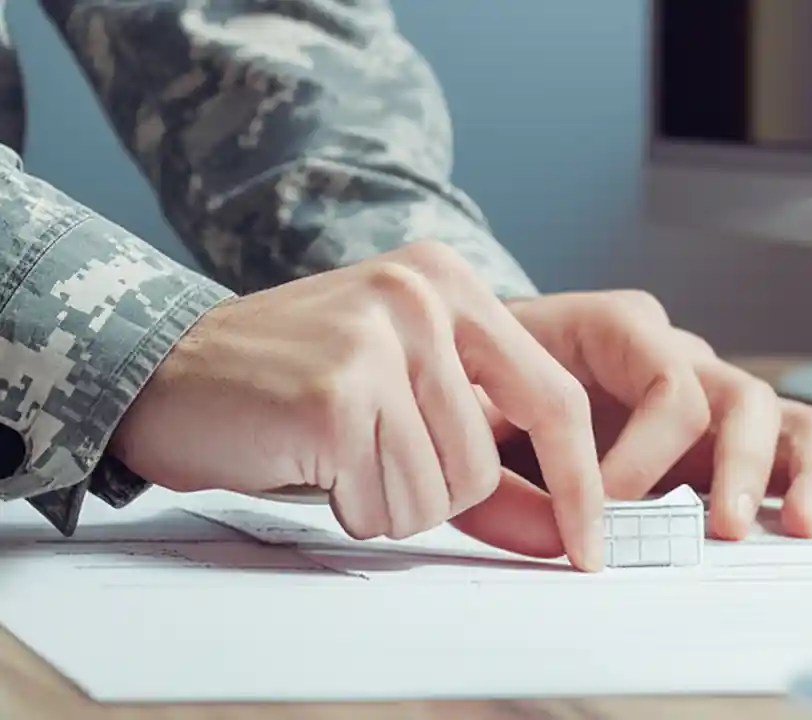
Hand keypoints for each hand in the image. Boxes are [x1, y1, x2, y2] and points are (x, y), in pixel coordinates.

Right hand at [109, 241, 604, 570]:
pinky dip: (349, 506)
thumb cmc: (296, 391)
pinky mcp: (336, 392)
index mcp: (452, 284)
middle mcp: (423, 296)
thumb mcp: (408, 405)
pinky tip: (310, 459)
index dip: (578, 482)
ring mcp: (378, 339)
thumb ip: (495, 470)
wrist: (170, 373)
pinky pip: (383, 502)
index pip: (554, 396)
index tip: (589, 545)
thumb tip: (562, 536)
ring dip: (385, 500)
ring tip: (336, 452)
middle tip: (366, 454)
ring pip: (439, 490)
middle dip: (428, 490)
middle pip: (485, 462)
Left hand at [493, 291, 811, 539]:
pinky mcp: (731, 430)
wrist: (491, 371)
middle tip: (713, 528)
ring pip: (771, 409)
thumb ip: (494, 457)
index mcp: (613, 326)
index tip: (598, 518)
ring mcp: (708, 387)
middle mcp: (672, 351)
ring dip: (779, 470)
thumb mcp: (474, 407)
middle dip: (725, 465)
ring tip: (783, 526)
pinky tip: (806, 520)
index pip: (659, 381)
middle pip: (724, 394)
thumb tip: (552, 534)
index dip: (639, 457)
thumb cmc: (486, 383)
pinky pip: (798, 435)